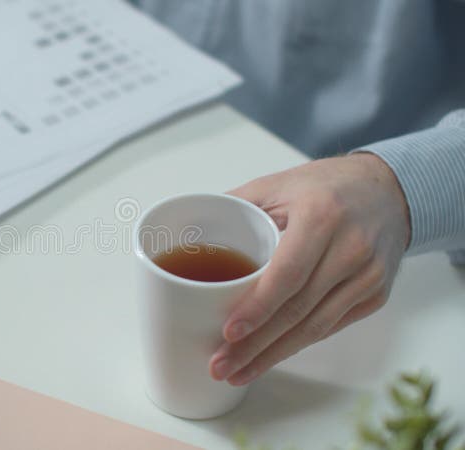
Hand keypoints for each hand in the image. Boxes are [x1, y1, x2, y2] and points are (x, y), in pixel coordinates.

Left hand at [209, 153, 409, 384]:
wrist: (388, 190)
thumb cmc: (325, 186)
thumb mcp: (277, 184)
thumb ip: (234, 206)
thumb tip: (187, 231)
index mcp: (321, 217)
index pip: (288, 273)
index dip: (258, 307)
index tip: (229, 332)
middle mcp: (350, 248)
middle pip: (298, 309)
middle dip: (256, 345)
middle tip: (220, 366)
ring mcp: (367, 276)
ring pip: (315, 326)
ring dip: (273, 354)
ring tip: (237, 372)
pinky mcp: (375, 295)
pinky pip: (330, 326)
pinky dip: (297, 344)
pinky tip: (270, 356)